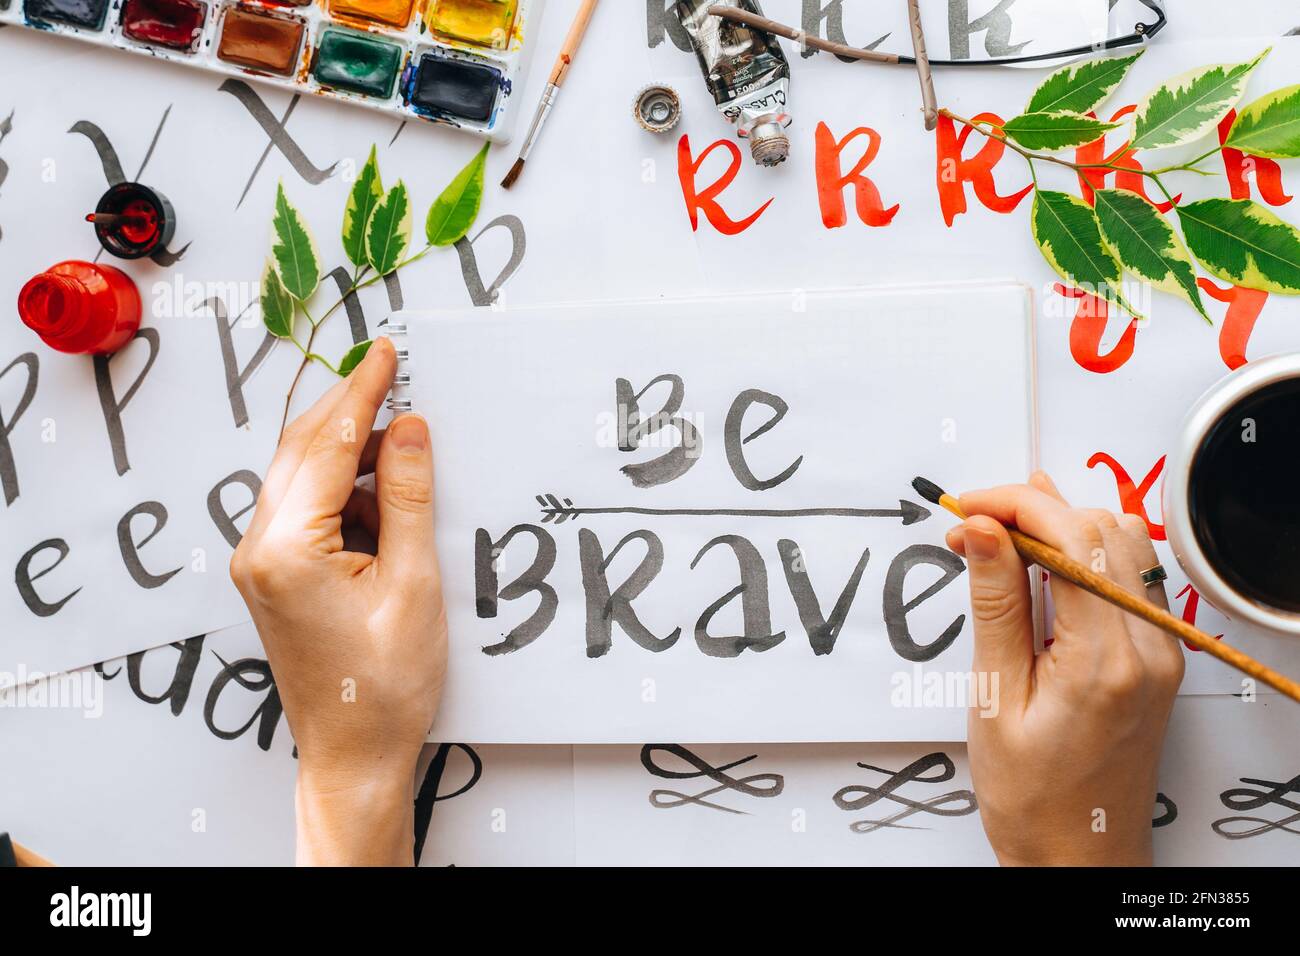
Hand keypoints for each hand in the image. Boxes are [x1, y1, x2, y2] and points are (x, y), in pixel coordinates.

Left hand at [230, 337, 446, 865]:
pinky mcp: (276, 576)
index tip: (384, 351)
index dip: (360, 392)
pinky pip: (308, 510)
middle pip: (301, 452)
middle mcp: (259, 548)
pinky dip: (346, 493)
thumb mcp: (413, 582)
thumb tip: (410, 428)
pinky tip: (384, 500)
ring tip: (407, 455)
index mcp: (286, 549)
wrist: (355, 754)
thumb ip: (406, 497)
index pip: (324, 445)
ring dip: (351, 456)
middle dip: (349, 412)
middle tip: (392, 374)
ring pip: (304, 478)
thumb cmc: (385, 685)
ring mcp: (261, 563)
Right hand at [947, 471, 1183, 866]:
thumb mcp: (995, 697)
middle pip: (1100, 529)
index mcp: (1105, 660)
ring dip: (1059, 526)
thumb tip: (981, 530)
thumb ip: (995, 603)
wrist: (1079, 854)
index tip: (963, 509)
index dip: (1012, 506)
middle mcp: (1148, 647)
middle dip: (1030, 510)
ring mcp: (1161, 650)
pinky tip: (1044, 558)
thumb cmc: (1032, 796)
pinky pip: (1130, 576)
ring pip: (1122, 543)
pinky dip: (1085, 552)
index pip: (1070, 537)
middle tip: (970, 528)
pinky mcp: (1158, 656)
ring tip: (999, 543)